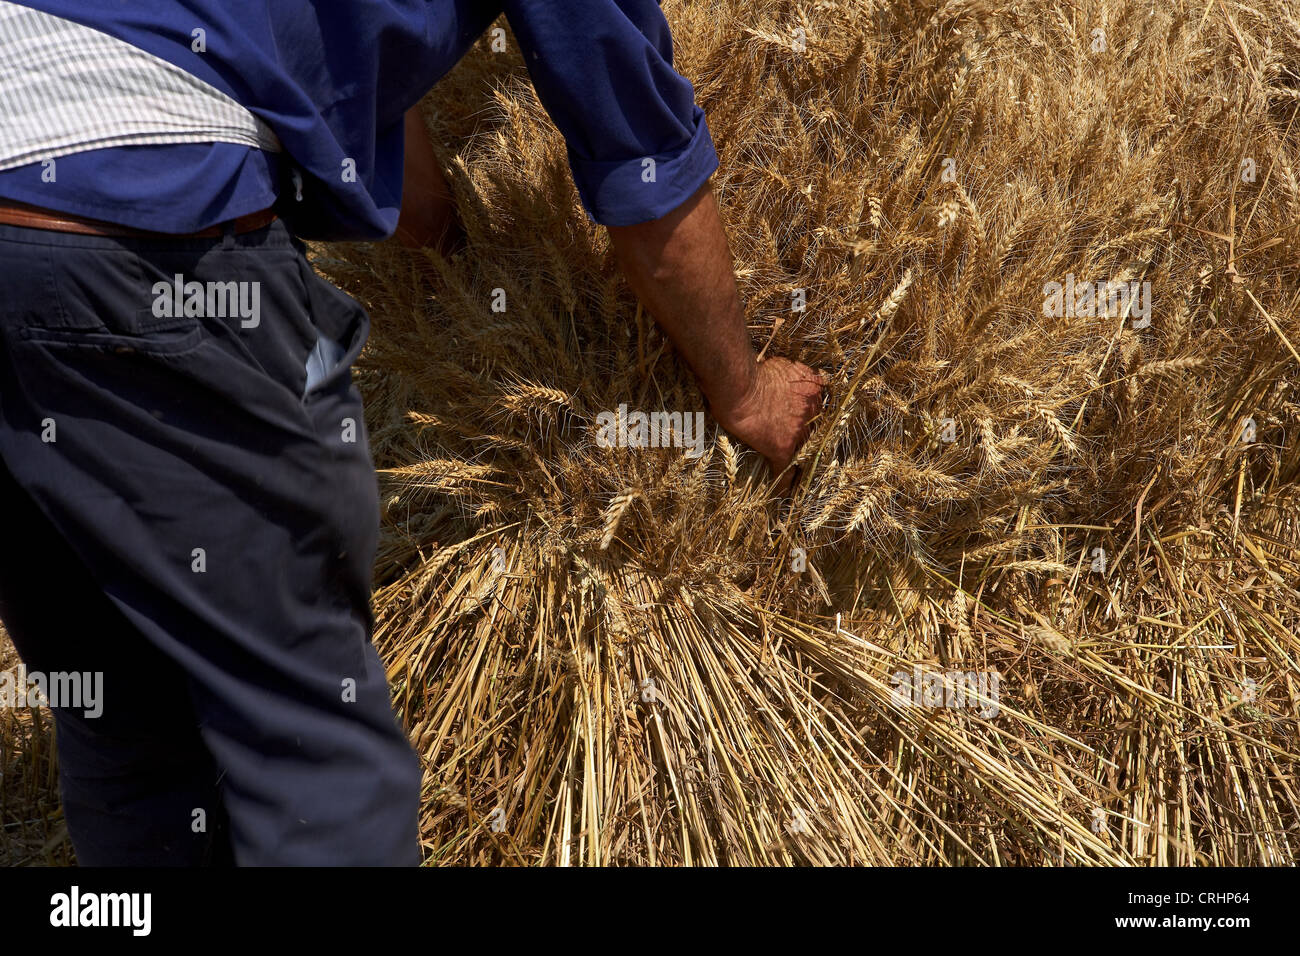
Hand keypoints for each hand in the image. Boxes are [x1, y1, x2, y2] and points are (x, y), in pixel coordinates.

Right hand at [712, 356, 826, 493]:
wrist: (739, 384)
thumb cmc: (753, 370)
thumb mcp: (782, 364)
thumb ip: (792, 373)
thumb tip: (787, 376)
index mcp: (815, 388)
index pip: (819, 409)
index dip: (812, 419)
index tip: (806, 425)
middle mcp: (814, 411)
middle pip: (815, 433)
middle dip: (808, 442)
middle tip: (803, 454)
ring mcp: (799, 432)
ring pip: (804, 453)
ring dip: (800, 465)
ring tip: (799, 480)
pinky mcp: (782, 448)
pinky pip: (785, 471)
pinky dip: (784, 484)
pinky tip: (783, 495)